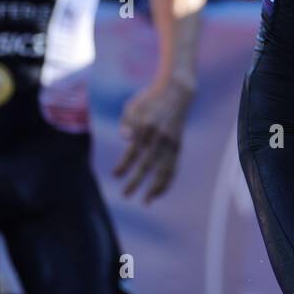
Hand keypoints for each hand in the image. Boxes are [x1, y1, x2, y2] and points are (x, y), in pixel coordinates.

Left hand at [113, 78, 193, 202]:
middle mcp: (160, 137)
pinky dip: (167, 181)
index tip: (115, 175)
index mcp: (146, 127)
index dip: (124, 165)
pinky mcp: (178, 146)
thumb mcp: (132, 106)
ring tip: (146, 201)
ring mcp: (171, 142)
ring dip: (155, 188)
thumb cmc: (149, 99)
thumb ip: (127, 123)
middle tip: (125, 195)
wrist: (176, 92)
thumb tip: (124, 139)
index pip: (133, 151)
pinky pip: (174, 167)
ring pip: (165, 170)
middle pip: (147, 165)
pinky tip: (158, 191)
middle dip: (136, 182)